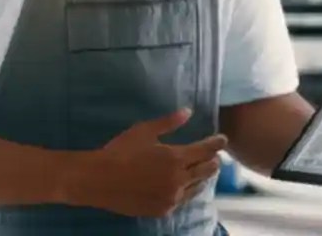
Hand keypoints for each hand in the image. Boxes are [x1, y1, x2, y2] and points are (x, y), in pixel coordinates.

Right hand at [81, 108, 228, 217]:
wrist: (98, 180)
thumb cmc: (120, 151)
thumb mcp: (144, 131)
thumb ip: (169, 122)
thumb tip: (188, 111)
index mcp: (176, 158)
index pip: (205, 150)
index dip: (216, 143)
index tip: (223, 139)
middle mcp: (178, 180)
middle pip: (206, 170)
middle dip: (213, 160)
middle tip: (216, 155)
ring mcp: (171, 198)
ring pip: (197, 187)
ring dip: (203, 176)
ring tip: (205, 169)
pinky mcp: (163, 209)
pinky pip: (183, 200)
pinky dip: (189, 190)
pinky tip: (188, 186)